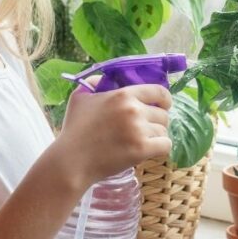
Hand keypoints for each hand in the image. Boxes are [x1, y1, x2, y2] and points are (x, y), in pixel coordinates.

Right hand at [51, 79, 172, 187]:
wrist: (71, 160)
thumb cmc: (74, 129)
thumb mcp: (80, 97)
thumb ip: (94, 83)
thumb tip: (105, 78)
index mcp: (123, 95)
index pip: (159, 91)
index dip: (164, 100)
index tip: (163, 106)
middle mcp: (134, 110)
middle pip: (163, 114)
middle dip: (157, 121)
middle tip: (145, 129)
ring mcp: (139, 130)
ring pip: (163, 130)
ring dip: (156, 136)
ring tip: (142, 141)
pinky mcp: (141, 149)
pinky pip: (165, 145)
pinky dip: (160, 148)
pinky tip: (150, 150)